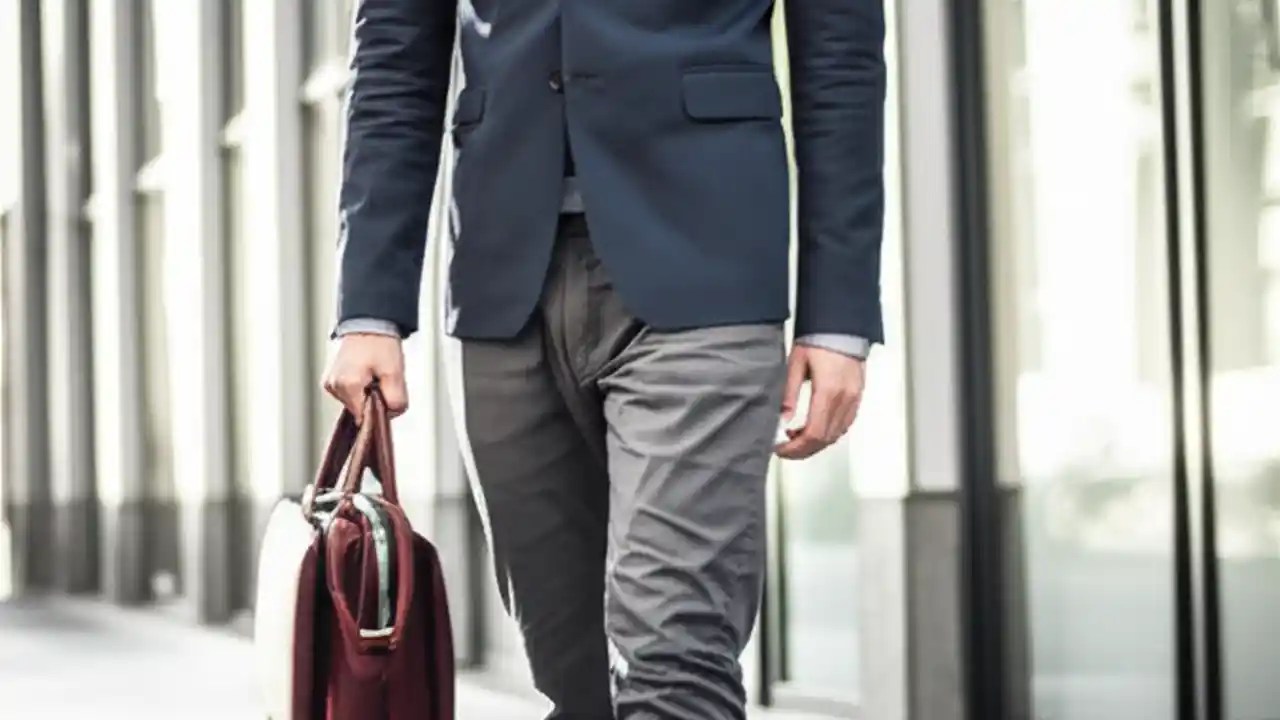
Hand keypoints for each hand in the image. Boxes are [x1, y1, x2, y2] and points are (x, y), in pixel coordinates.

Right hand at [322, 333, 408, 423]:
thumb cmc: (380, 344)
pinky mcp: (331, 381)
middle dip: (373, 401)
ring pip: (354, 403)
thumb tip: (391, 414)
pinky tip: (365, 375)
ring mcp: (330, 383)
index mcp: (347, 385)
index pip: (364, 418)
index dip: (378, 410)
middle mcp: (334, 386)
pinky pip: (349, 394)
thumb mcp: (395, 373)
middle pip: (359, 410)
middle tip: (381, 380)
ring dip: (366, 394)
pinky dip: (359, 389)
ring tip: (373, 374)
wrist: (369, 324)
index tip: (385, 395)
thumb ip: (396, 400)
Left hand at [775, 345, 865, 459]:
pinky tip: (815, 429)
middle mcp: (844, 398)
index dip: (796, 448)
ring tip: (796, 438)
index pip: (813, 433)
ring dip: (816, 443)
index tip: (781, 449)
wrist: (841, 325)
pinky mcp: (857, 396)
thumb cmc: (818, 339)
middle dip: (803, 450)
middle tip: (785, 449)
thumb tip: (782, 419)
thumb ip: (788, 394)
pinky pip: (845, 424)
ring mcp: (853, 399)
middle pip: (825, 439)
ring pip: (836, 435)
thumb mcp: (795, 364)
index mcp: (828, 391)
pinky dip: (829, 433)